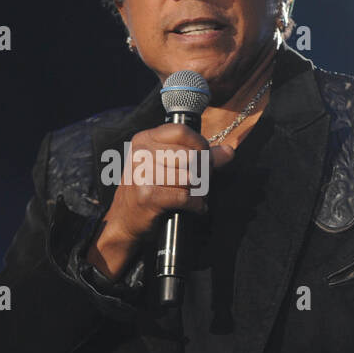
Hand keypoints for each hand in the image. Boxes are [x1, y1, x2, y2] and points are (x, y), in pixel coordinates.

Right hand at [86, 122, 233, 278]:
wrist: (124, 220)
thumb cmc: (149, 189)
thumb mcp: (169, 165)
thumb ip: (200, 156)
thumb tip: (229, 151)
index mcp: (145, 139)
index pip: (183, 132)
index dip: (200, 146)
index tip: (203, 160)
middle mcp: (141, 153)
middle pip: (191, 156)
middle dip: (203, 172)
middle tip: (200, 183)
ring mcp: (142, 174)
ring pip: (190, 177)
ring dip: (199, 191)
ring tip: (195, 195)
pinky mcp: (147, 196)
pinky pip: (185, 197)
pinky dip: (196, 205)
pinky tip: (194, 207)